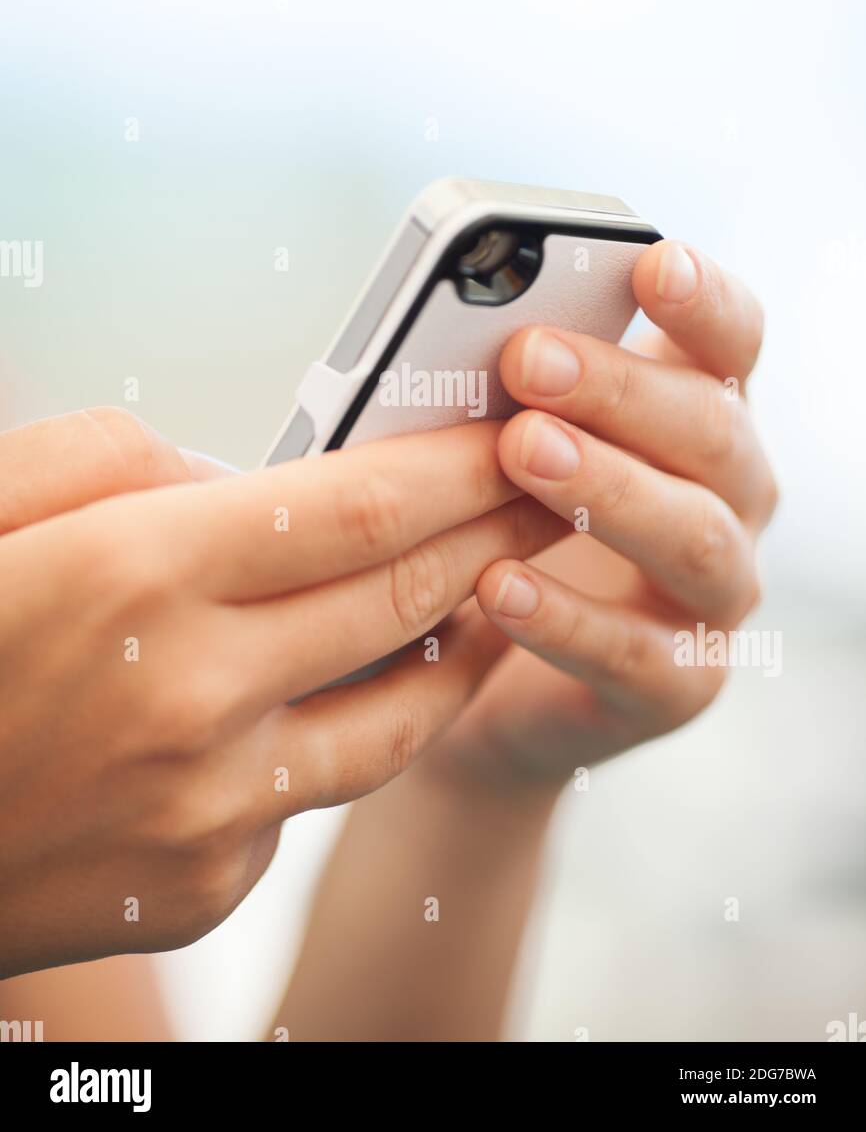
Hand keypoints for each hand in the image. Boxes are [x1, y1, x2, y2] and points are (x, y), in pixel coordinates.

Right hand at [0, 408, 558, 976]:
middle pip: (405, 601)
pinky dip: (361, 725)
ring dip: (467, 640)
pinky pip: (321, 787)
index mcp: (134, 578)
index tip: (521, 434)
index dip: (460, 466)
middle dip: (501, 536)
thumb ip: (121, 462)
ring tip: (505, 585)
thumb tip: (234, 478)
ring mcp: (209, 808)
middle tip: (560, 490)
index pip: (357, 507)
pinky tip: (376, 682)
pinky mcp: (209, 878)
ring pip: (399, 713)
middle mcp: (191, 698)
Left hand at [423, 241, 777, 792]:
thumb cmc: (503, 530)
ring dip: (608, 489)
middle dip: (621, 390)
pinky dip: (567, 618)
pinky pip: (637, 655)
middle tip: (529, 359)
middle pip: (714, 430)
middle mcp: (729, 499)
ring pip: (696, 536)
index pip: (731, 342)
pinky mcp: (677, 685)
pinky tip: (497, 585)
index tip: (652, 263)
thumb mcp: (506, 447)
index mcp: (696, 417)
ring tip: (520, 452)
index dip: (703, 301)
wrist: (491, 686)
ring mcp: (714, 597)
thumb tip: (444, 332)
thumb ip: (507, 397)